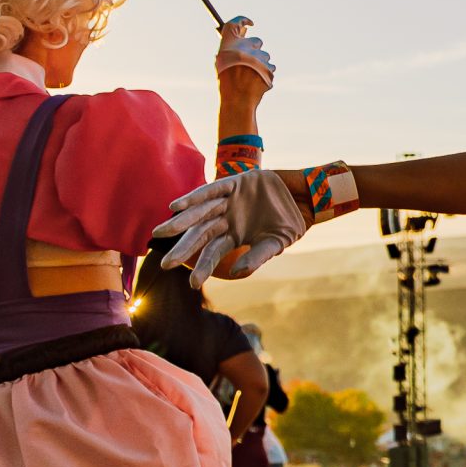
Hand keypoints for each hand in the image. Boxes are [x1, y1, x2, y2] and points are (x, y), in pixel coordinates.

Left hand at [157, 168, 307, 283]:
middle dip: (182, 248)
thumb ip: (257, 256)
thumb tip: (237, 273)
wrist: (304, 197)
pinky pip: (211, 190)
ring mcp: (227, 201)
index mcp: (232, 236)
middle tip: (166, 263)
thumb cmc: (289, 222)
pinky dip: (194, 197)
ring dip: (181, 222)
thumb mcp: (276, 243)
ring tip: (161, 233)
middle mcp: (225, 220)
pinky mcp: (233, 184)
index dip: (203, 267)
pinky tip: (177, 206)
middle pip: (199, 235)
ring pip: (199, 213)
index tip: (193, 283)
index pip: (213, 253)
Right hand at [215, 17, 274, 103]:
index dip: (243, 20)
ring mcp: (258, 56)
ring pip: (264, 56)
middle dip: (254, 50)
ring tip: (251, 77)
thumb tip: (244, 35)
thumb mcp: (223, 63)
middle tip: (249, 61)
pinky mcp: (269, 67)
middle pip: (255, 42)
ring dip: (261, 63)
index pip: (235, 23)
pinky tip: (257, 82)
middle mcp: (244, 47)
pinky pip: (270, 67)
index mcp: (229, 45)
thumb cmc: (227, 83)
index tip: (250, 23)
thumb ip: (232, 49)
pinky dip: (266, 73)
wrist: (238, 100)